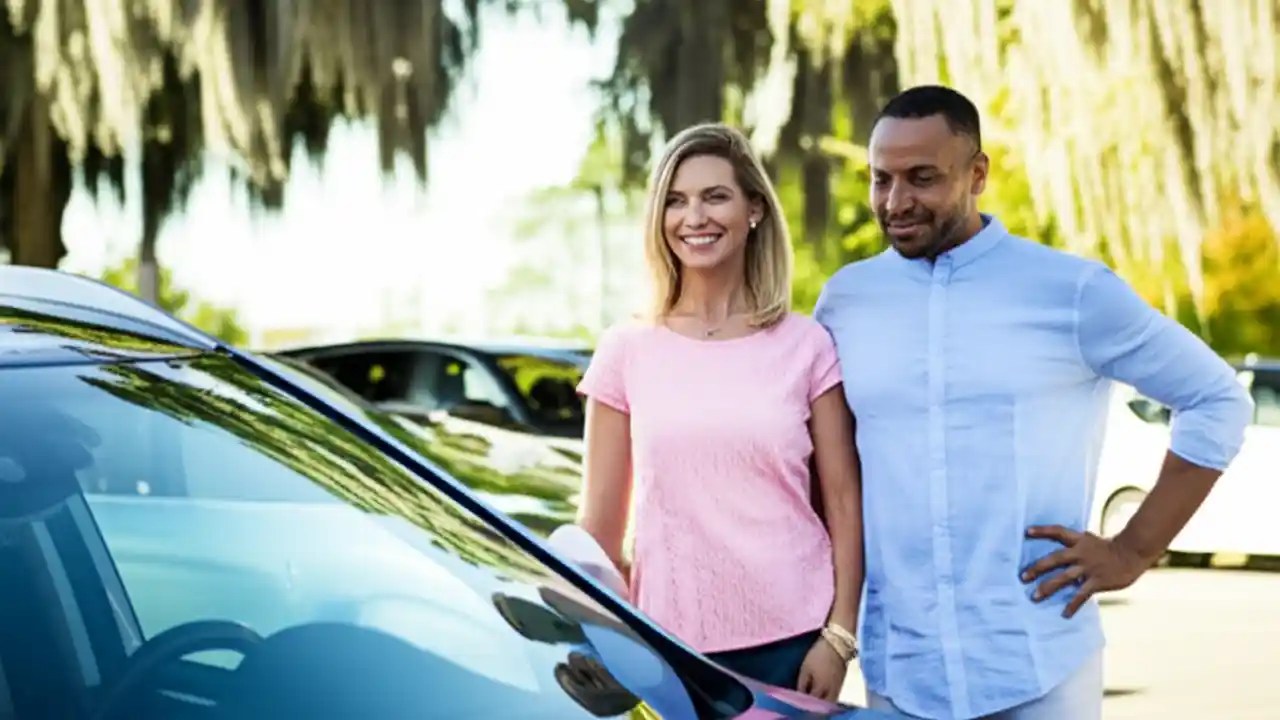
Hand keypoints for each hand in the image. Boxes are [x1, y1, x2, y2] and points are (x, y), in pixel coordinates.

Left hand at [796, 638, 847, 702]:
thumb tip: (799, 694)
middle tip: (807, 703)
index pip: (812, 702)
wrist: (837, 644)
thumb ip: (802, 683)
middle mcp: (831, 691)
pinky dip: (828, 698)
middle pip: (823, 706)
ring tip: (814, 700)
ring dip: (822, 704)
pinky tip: (822, 695)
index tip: (798, 702)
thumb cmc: (818, 655)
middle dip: (815, 706)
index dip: (805, 703)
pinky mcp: (842, 684)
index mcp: (821, 687)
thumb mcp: (806, 668)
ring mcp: (838, 688)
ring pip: (830, 702)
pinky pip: (834, 696)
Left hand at [1021, 524, 1150, 617]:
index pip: (1058, 532)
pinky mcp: (1097, 581)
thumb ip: (1077, 546)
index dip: (1042, 531)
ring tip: (1034, 596)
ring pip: (1064, 578)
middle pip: (1055, 559)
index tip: (1026, 532)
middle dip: (1037, 568)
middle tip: (1022, 577)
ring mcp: (1089, 567)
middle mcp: (1081, 553)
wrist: (1134, 552)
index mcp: (1079, 540)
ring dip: (1048, 587)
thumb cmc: (1112, 548)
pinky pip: (1081, 595)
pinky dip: (1072, 605)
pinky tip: (1064, 614)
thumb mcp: (1091, 541)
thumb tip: (1062, 551)